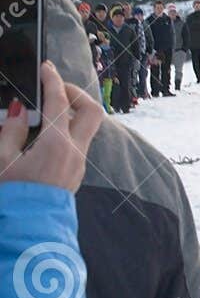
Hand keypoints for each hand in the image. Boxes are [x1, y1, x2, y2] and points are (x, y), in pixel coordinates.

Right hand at [0, 61, 104, 192]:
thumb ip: (11, 131)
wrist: (29, 230)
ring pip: (88, 127)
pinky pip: (79, 142)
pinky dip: (67, 129)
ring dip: (72, 112)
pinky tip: (45, 133)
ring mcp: (79, 163)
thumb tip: (20, 109)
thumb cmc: (13, 198)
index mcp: (56, 144)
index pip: (59, 102)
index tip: (46, 67)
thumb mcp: (2, 161)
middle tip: (54, 88)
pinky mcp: (76, 172)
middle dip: (76, 93)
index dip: (52, 80)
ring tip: (46, 110)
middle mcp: (75, 151)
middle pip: (93, 111)